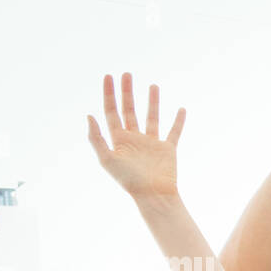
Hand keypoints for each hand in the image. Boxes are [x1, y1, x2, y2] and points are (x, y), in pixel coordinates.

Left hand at [87, 73, 183, 199]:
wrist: (154, 195)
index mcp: (118, 139)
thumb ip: (96, 138)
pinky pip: (173, 132)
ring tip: (153, 85)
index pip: (111, 111)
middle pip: (129, 110)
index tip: (109, 76)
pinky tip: (181, 109)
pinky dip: (178, 121)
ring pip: (151, 117)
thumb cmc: (129, 181)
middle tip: (126, 74)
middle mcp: (134, 138)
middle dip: (127, 92)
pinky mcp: (168, 149)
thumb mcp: (107, 159)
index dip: (109, 93)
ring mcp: (152, 143)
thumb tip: (89, 115)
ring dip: (151, 101)